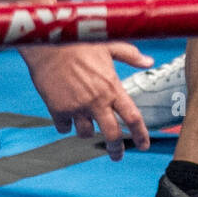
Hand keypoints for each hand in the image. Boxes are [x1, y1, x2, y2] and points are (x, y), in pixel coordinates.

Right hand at [20, 41, 153, 160]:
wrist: (49, 43)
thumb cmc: (80, 41)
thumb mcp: (109, 44)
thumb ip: (130, 55)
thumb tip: (149, 61)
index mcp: (112, 86)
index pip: (132, 117)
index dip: (141, 134)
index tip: (144, 145)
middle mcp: (97, 100)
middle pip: (112, 134)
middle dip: (116, 149)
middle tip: (117, 155)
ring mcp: (77, 107)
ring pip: (86, 134)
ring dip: (88, 132)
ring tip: (86, 124)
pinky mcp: (58, 110)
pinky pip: (64, 128)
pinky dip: (66, 125)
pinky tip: (66, 118)